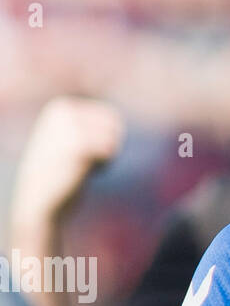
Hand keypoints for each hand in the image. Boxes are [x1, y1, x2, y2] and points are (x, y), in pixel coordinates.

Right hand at [11, 96, 123, 240]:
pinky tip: (86, 172)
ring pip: (114, 137)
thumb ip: (85, 125)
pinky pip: (109, 151)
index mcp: (61, 107)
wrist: (38, 199)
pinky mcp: (78, 145)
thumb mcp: (66, 140)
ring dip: (106, 157)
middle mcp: (64, 111)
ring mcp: (70, 126)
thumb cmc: (57, 174)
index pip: (110, 115)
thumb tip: (116, 118)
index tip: (83, 152)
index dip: (106, 139)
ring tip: (83, 166)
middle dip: (108, 146)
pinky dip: (104, 165)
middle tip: (86, 161)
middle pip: (115, 124)